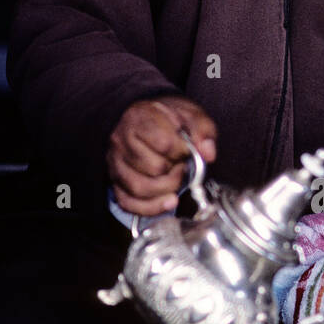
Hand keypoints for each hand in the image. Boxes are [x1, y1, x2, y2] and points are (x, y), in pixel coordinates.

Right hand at [107, 97, 216, 216]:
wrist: (151, 123)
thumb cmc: (169, 121)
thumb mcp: (191, 116)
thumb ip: (203, 131)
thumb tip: (207, 153)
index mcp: (139, 117)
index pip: (163, 143)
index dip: (182, 151)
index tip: (187, 150)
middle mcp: (121, 140)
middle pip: (153, 168)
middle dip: (175, 172)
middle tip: (181, 165)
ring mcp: (116, 163)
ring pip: (139, 188)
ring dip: (166, 189)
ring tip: (176, 179)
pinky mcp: (116, 182)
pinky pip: (128, 203)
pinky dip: (152, 207)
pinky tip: (169, 201)